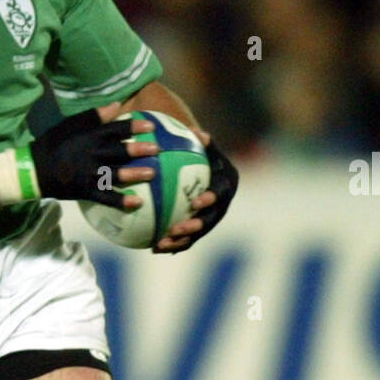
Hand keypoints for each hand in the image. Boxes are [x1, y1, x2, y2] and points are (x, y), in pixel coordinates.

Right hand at [30, 102, 158, 206]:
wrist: (33, 170)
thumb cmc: (53, 143)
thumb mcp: (71, 124)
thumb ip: (94, 115)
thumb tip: (117, 105)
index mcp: (89, 136)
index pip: (115, 129)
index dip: (134, 126)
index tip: (151, 126)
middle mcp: (91, 154)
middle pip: (119, 151)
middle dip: (139, 150)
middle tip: (157, 149)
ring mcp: (89, 174)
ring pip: (115, 174)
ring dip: (135, 174)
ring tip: (152, 173)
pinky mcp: (86, 191)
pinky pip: (106, 197)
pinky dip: (121, 201)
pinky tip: (137, 202)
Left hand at [154, 137, 238, 252]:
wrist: (208, 170)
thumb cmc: (202, 153)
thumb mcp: (204, 145)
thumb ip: (201, 141)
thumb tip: (196, 132)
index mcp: (226, 183)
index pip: (220, 192)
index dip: (210, 198)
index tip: (195, 202)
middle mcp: (222, 204)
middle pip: (210, 219)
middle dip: (194, 227)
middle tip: (176, 229)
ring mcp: (212, 219)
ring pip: (197, 235)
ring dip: (179, 241)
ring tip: (160, 244)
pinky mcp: (200, 229)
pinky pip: (186, 240)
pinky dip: (172, 244)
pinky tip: (153, 247)